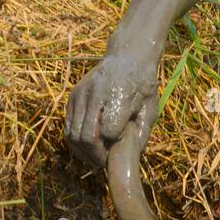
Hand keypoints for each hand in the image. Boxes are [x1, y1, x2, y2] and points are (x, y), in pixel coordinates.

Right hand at [65, 49, 158, 168]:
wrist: (126, 57)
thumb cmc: (142, 85)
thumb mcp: (150, 108)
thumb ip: (142, 132)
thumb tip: (132, 157)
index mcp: (119, 94)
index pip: (108, 131)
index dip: (113, 145)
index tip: (120, 148)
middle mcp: (95, 93)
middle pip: (86, 137)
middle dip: (95, 155)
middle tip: (104, 162)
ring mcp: (80, 94)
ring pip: (73, 135)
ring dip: (83, 152)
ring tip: (96, 159)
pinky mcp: (72, 97)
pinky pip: (68, 127)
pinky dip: (76, 142)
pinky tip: (88, 148)